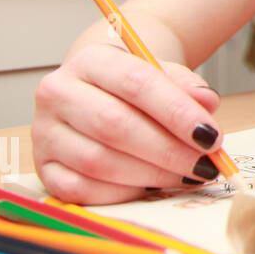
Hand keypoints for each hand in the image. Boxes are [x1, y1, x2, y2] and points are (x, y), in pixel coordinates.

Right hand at [32, 43, 225, 204]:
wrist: (99, 91)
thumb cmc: (137, 87)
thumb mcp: (165, 74)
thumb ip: (187, 86)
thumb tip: (206, 104)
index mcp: (91, 59)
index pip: (135, 83)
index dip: (177, 113)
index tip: (211, 136)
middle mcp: (57, 92)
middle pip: (115, 126)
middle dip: (168, 150)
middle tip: (204, 164)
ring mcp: (45, 132)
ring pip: (98, 162)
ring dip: (151, 175)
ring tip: (186, 176)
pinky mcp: (43, 168)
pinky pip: (81, 190)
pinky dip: (122, 193)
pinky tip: (152, 187)